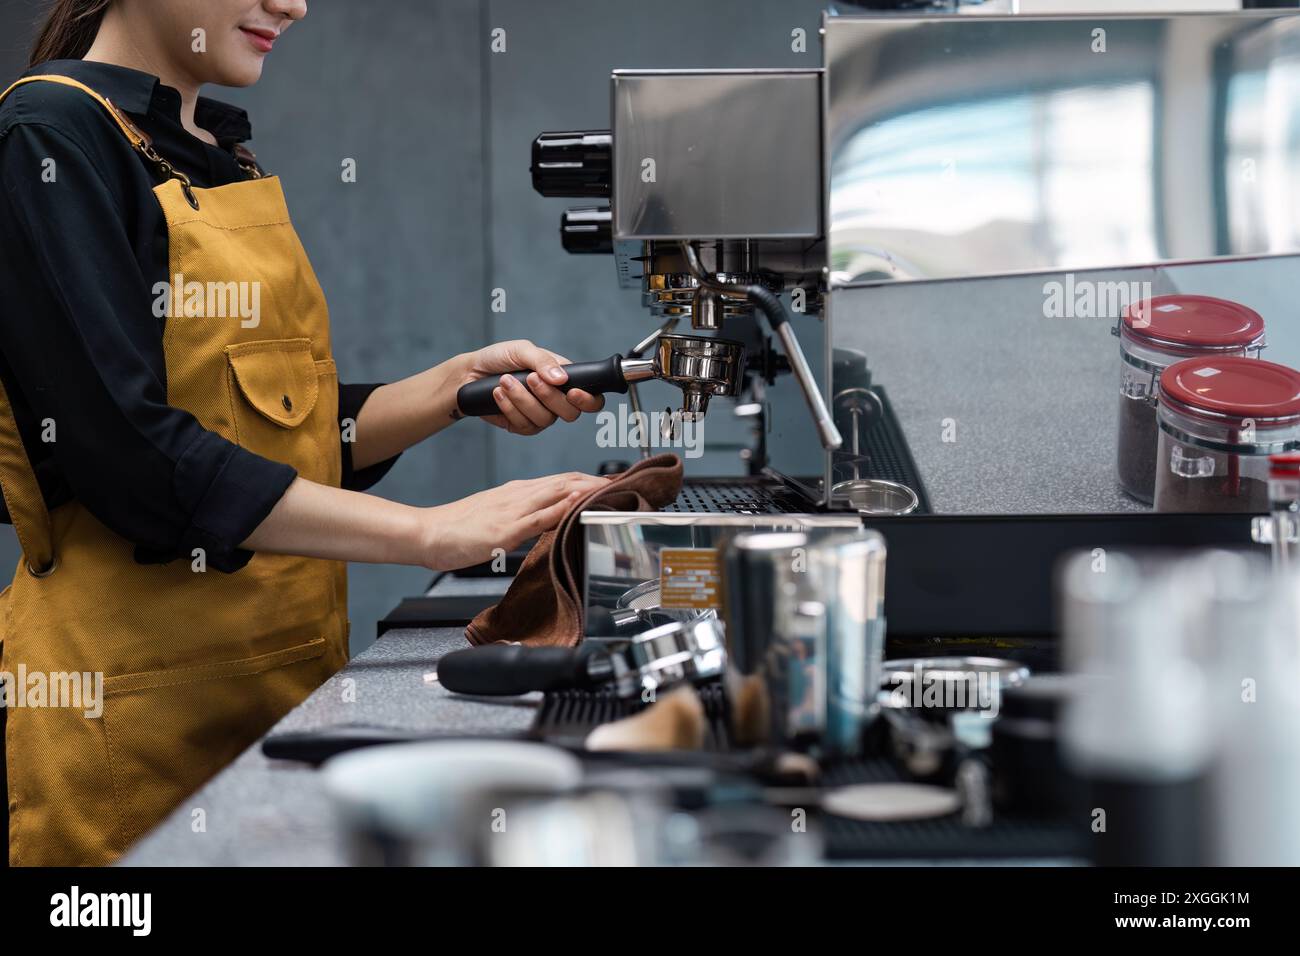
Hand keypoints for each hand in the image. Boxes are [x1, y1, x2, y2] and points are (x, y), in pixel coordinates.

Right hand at [419, 472, 608, 570]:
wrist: (426, 534)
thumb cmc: (457, 529)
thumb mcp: (498, 518)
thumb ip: (524, 517)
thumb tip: (550, 521)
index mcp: (517, 492)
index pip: (562, 480)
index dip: (590, 479)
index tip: (613, 483)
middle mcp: (518, 495)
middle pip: (566, 481)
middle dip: (598, 481)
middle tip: (626, 483)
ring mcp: (512, 510)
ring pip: (557, 492)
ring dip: (588, 489)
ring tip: (613, 488)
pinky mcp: (504, 529)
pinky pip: (538, 516)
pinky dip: (561, 507)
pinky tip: (577, 504)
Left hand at [459, 339, 604, 434]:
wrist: (470, 374)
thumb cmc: (498, 358)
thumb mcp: (522, 349)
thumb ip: (543, 360)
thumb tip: (561, 378)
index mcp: (564, 379)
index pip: (591, 398)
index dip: (588, 400)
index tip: (572, 393)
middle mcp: (555, 399)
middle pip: (570, 413)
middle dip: (548, 396)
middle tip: (529, 379)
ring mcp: (540, 414)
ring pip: (545, 420)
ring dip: (522, 399)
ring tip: (505, 382)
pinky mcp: (522, 425)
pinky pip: (525, 426)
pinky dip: (510, 408)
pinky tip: (498, 394)